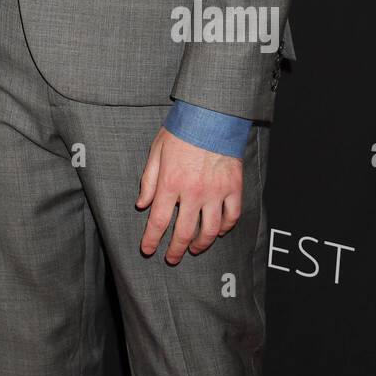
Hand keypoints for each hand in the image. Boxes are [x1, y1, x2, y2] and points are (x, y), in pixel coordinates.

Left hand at [135, 126, 242, 264]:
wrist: (211, 117)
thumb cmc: (180, 132)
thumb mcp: (156, 152)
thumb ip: (148, 180)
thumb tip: (142, 204)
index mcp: (171, 183)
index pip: (159, 220)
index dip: (151, 239)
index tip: (148, 250)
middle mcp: (194, 192)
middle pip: (183, 232)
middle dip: (175, 250)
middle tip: (171, 258)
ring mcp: (216, 192)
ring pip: (209, 230)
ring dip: (200, 244)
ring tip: (193, 248)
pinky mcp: (233, 188)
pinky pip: (231, 216)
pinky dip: (225, 228)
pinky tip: (218, 231)